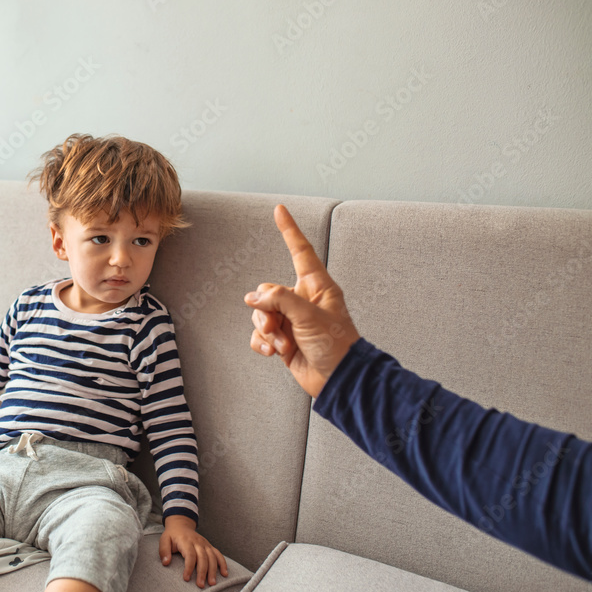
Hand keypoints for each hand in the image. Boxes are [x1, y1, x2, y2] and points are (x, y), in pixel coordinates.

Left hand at [159, 515, 227, 587]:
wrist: (181, 525)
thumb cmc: (172, 535)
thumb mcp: (164, 540)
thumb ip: (164, 551)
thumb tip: (166, 562)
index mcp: (186, 541)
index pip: (190, 555)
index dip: (189, 567)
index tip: (186, 578)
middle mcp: (198, 542)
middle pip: (203, 558)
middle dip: (202, 572)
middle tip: (201, 585)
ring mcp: (205, 544)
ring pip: (212, 557)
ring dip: (213, 570)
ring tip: (212, 583)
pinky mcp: (210, 546)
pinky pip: (218, 554)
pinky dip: (223, 563)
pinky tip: (225, 574)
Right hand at [244, 204, 360, 397]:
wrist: (338, 380)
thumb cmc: (336, 346)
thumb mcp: (309, 316)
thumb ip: (279, 301)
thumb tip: (252, 298)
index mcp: (317, 287)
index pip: (300, 252)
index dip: (289, 230)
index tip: (280, 210)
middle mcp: (302, 301)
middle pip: (268, 292)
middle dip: (266, 310)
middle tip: (276, 326)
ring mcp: (291, 321)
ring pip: (261, 314)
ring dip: (266, 330)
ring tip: (280, 344)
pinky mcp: (283, 340)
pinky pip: (260, 334)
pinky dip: (262, 343)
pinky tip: (273, 353)